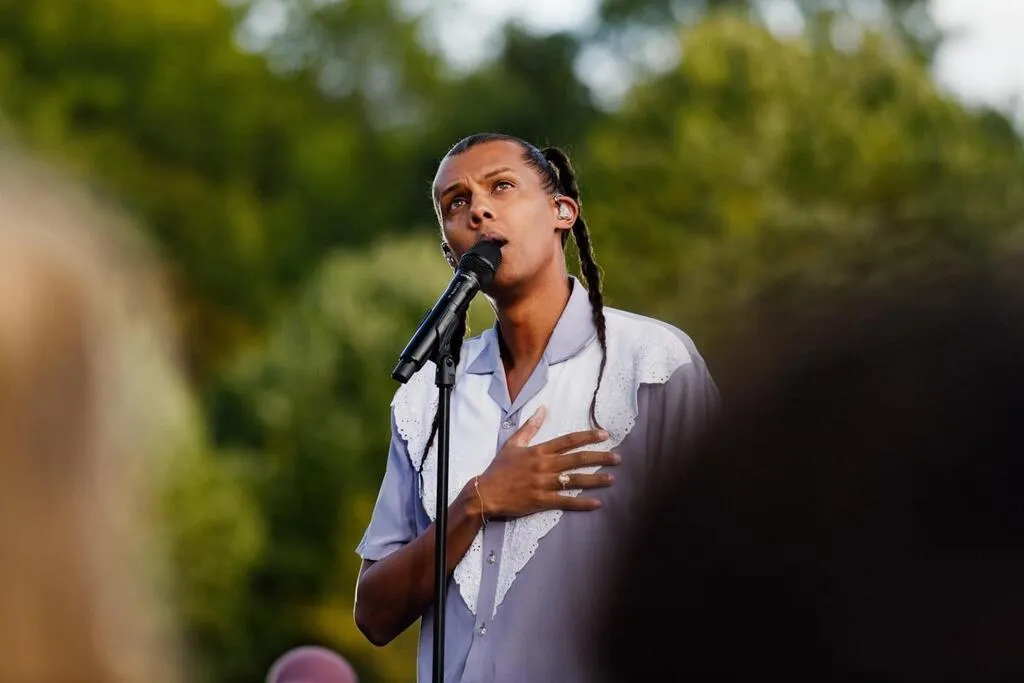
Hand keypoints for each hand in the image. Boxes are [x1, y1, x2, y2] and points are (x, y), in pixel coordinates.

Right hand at [475, 406, 619, 518]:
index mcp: (539, 450)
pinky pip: (565, 501)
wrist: (485, 492)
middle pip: (577, 459)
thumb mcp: (512, 443)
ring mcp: (544, 484)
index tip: (605, 435)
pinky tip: (596, 503)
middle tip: (617, 458)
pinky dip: (582, 503)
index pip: (568, 440)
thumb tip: (542, 410)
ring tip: (612, 479)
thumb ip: (529, 427)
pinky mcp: (541, 501)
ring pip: (575, 480)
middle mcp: (544, 465)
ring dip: (596, 480)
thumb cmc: (499, 468)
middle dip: (600, 458)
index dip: (588, 437)